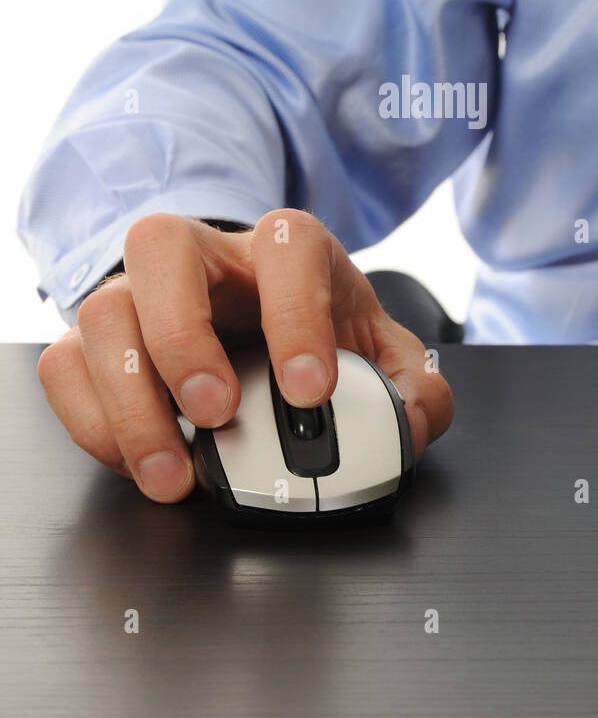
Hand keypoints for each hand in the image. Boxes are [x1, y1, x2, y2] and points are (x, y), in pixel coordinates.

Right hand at [37, 210, 453, 502]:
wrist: (263, 327)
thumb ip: (412, 390)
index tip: (310, 390)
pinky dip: (93, 421)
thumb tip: (407, 426)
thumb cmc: (319, 333)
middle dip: (183, 334)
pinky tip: (138, 460)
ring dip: (131, 399)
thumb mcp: (381, 355)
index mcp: (284, 247)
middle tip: (218, 411)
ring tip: (175, 471)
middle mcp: (204, 255)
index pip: (285, 248)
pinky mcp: (98, 342)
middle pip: (161, 246)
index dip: (297, 315)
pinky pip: (65, 365)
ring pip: (102, 311)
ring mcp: (140, 292)